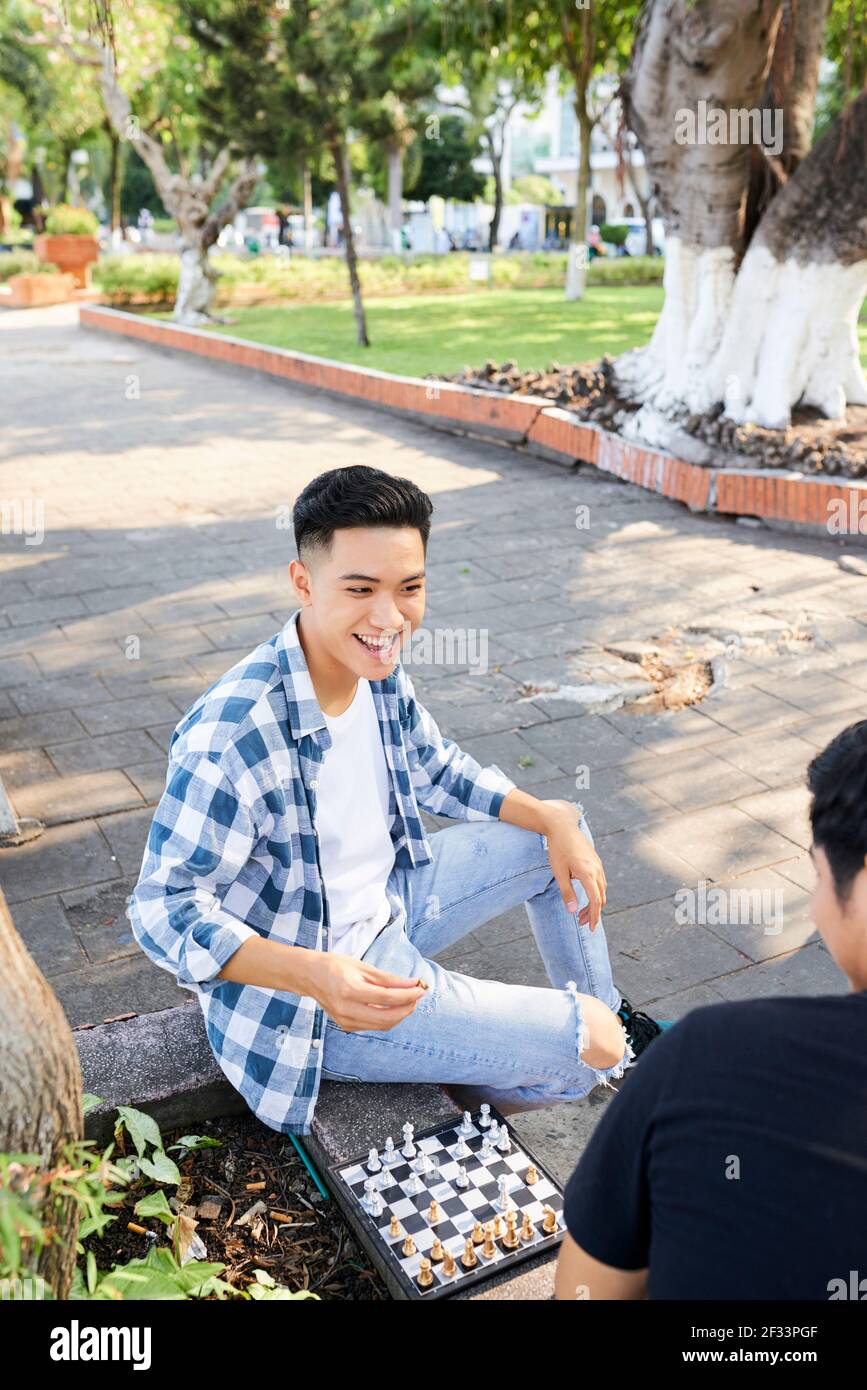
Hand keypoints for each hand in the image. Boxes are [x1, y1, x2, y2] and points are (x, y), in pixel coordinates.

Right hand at [308, 952, 426, 1031]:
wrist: (309, 976)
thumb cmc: (334, 966)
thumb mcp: (362, 967)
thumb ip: (387, 979)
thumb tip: (411, 984)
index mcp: (350, 990)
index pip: (387, 998)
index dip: (408, 995)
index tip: (421, 989)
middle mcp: (346, 1009)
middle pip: (386, 1018)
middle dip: (407, 1008)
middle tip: (417, 996)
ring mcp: (345, 1021)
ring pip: (381, 1026)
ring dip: (399, 1015)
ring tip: (409, 1001)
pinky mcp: (345, 1026)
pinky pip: (372, 1026)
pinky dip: (386, 1018)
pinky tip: (392, 1007)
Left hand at [543, 801, 606, 929]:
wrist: (563, 826)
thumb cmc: (558, 849)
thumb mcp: (559, 872)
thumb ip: (567, 893)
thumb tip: (573, 912)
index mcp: (588, 874)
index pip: (595, 901)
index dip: (594, 917)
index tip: (590, 929)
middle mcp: (597, 870)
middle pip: (600, 898)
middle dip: (593, 913)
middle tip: (581, 923)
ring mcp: (598, 865)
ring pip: (601, 890)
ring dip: (594, 903)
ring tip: (581, 912)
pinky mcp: (596, 862)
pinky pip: (600, 882)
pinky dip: (596, 893)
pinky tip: (586, 895)